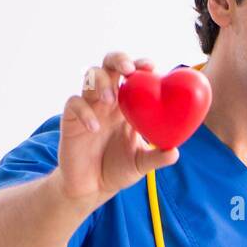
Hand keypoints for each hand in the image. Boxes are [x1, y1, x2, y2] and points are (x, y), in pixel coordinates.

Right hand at [57, 51, 178, 206]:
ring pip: (90, 78)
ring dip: (101, 83)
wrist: (92, 187)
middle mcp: (108, 101)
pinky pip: (74, 104)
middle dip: (118, 60)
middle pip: (109, 66)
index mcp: (128, 106)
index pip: (133, 77)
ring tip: (111, 100)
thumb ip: (157, 157)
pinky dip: (84, 111)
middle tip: (128, 69)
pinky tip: (94, 127)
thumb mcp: (142, 164)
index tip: (151, 67)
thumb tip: (175, 152)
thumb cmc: (118, 170)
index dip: (140, 66)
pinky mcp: (72, 119)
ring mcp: (89, 107)